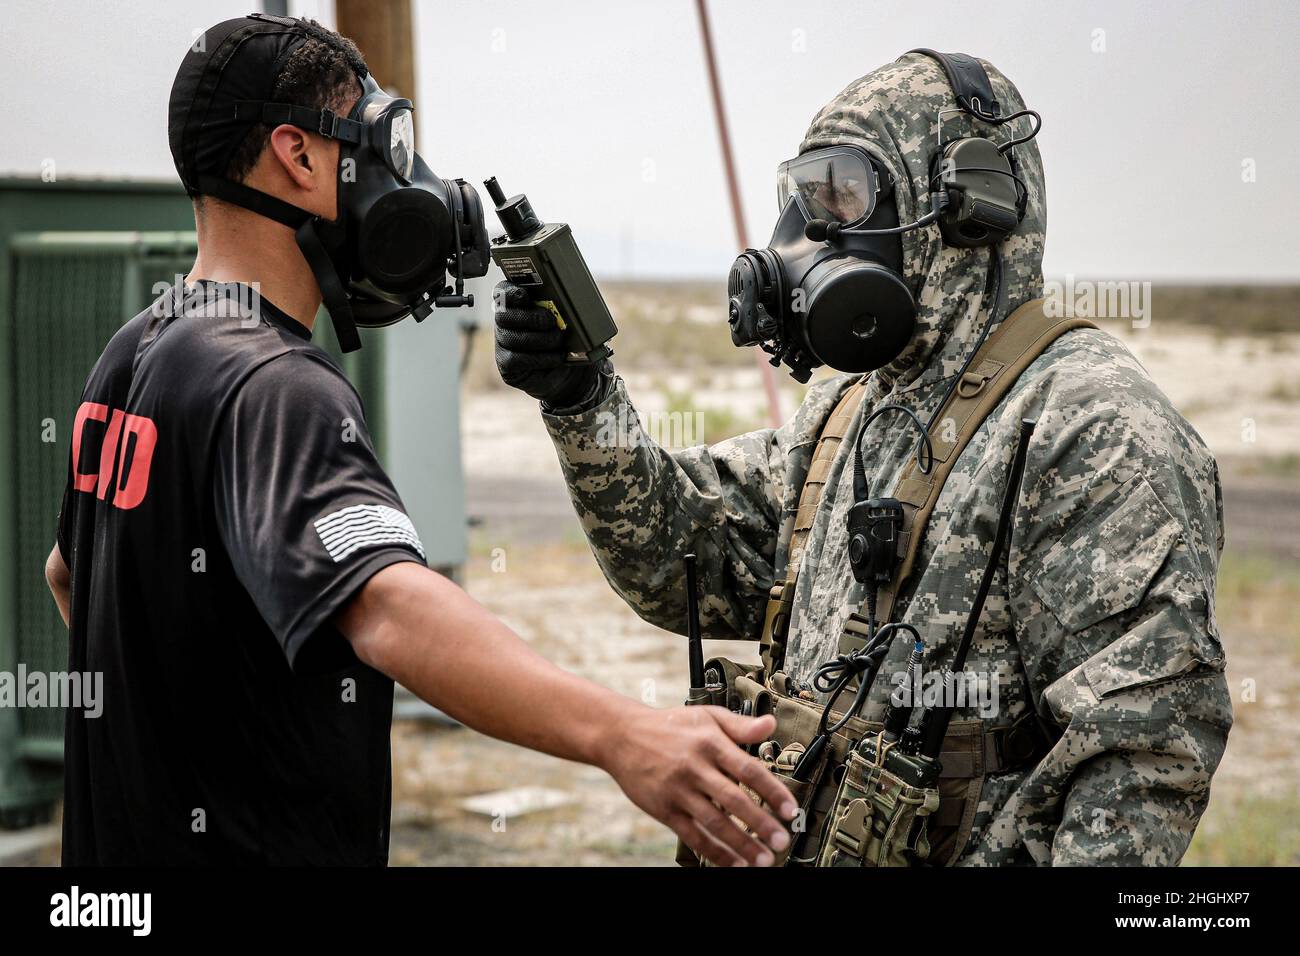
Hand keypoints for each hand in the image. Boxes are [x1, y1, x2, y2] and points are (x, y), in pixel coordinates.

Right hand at [493, 281, 601, 406]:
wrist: (574, 371)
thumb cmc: (570, 339)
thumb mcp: (568, 320)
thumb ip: (560, 307)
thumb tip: (567, 300)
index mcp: (517, 303)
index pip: (502, 292)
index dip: (509, 292)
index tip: (523, 294)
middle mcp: (504, 322)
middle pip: (504, 315)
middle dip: (530, 317)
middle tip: (551, 321)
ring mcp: (503, 344)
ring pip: (512, 339)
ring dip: (540, 339)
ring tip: (559, 341)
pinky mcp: (507, 364)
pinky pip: (517, 360)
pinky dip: (541, 358)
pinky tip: (557, 357)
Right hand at [600, 705, 797, 866]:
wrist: (621, 735)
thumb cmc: (668, 725)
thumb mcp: (706, 715)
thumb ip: (740, 725)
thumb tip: (770, 724)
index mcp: (710, 743)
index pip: (749, 770)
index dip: (773, 792)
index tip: (790, 810)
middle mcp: (695, 767)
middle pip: (734, 800)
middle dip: (760, 824)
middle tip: (781, 842)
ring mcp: (678, 790)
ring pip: (715, 822)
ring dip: (741, 844)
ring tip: (762, 859)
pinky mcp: (664, 809)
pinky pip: (692, 835)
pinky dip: (714, 852)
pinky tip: (732, 863)